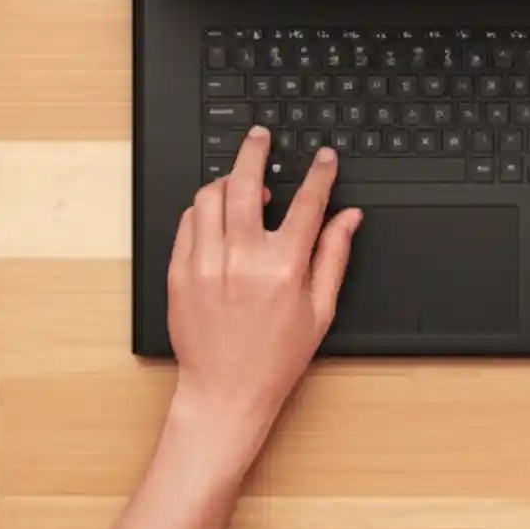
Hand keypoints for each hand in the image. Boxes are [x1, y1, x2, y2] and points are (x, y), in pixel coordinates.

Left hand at [167, 126, 362, 447]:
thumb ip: (334, 255)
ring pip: (210, 197)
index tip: (324, 157)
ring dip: (227, 181)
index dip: (320, 173)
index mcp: (284, 267)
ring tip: (241, 185)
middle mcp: (242, 258)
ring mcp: (206, 263)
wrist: (227, 391)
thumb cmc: (276, 356)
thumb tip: (349, 218)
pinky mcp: (180, 272)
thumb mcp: (320, 308)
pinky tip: (216, 214)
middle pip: (246, 183)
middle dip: (256, 151)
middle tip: (262, 137)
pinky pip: (188, 222)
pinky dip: (203, 209)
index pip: (307, 202)